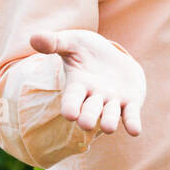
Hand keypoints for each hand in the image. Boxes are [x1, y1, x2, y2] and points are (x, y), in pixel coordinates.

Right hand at [30, 29, 145, 135]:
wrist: (111, 56)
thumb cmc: (86, 50)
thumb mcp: (72, 42)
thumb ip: (55, 42)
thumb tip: (34, 38)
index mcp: (78, 85)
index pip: (71, 99)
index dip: (70, 106)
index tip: (69, 115)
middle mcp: (94, 97)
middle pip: (90, 110)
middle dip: (88, 117)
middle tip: (86, 124)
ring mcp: (112, 102)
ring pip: (110, 115)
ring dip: (109, 121)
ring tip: (108, 128)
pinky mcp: (130, 103)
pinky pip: (130, 115)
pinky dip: (132, 123)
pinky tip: (135, 131)